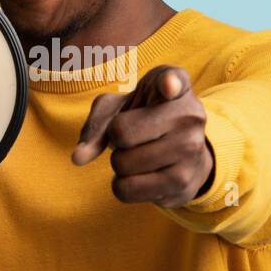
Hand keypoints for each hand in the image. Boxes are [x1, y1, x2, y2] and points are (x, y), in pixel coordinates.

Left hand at [71, 65, 215, 208]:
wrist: (186, 150)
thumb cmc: (145, 120)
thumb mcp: (120, 108)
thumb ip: (96, 123)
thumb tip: (79, 157)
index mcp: (174, 84)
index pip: (172, 79)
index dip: (168, 83)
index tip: (168, 85)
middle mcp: (190, 115)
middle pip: (121, 133)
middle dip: (115, 140)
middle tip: (134, 137)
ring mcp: (192, 149)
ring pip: (122, 165)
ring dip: (119, 164)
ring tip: (140, 155)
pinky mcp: (183, 182)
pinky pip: (127, 190)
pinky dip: (122, 185)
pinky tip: (142, 175)